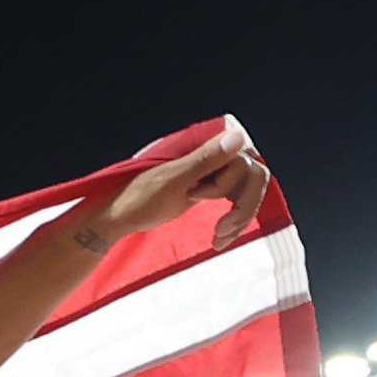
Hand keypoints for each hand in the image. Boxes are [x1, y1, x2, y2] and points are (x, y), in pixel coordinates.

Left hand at [77, 129, 271, 252]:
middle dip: (242, 207)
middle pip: (254, 177)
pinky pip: (240, 202)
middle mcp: (218, 154)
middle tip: (219, 230)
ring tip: (219, 239)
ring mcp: (218, 171)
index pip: (244, 162)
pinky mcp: (215, 188)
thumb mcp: (173, 180)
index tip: (196, 195)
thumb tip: (237, 136)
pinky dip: (235, 222)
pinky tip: (220, 239)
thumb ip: (205, 159)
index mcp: (207, 145)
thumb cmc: (140, 198)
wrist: (121, 216)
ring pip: (250, 191)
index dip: (226, 185)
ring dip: (240, 218)